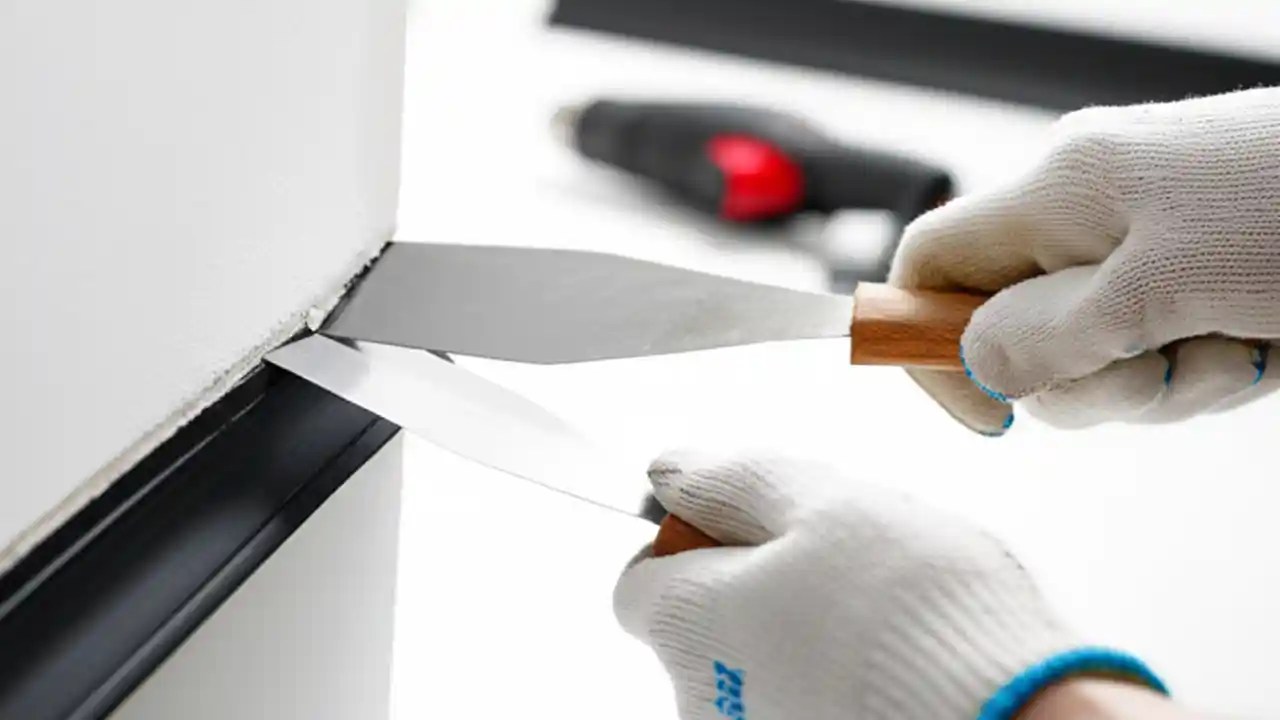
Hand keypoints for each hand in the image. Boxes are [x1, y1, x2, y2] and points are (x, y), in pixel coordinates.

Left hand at [613, 450, 1164, 719]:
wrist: (1005, 713)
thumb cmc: (914, 607)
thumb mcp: (818, 501)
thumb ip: (731, 482)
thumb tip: (668, 471)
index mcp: (689, 622)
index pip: (639, 579)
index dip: (692, 540)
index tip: (753, 525)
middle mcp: (701, 696)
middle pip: (699, 623)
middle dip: (752, 582)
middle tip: (835, 558)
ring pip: (753, 662)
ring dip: (794, 627)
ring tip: (875, 608)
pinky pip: (796, 697)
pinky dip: (825, 674)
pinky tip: (884, 657)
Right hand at [889, 86, 1279, 434]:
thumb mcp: (1163, 288)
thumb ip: (1049, 335)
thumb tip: (976, 368)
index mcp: (1058, 190)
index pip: (930, 264)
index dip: (923, 343)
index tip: (981, 414)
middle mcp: (1088, 215)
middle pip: (1014, 333)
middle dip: (1085, 381)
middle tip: (1155, 367)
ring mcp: (1143, 249)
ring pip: (1090, 359)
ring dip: (1159, 384)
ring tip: (1233, 346)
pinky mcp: (1191, 280)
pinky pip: (1152, 356)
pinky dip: (1201, 374)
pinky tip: (1257, 346)